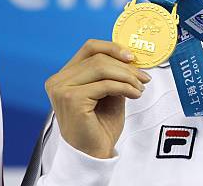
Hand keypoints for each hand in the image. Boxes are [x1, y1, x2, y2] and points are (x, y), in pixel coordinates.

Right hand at [45, 39, 151, 157]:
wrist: (94, 154)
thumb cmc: (99, 125)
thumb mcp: (108, 92)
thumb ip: (113, 74)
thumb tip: (131, 57)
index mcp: (65, 75)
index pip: (89, 48)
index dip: (113, 48)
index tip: (133, 57)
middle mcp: (58, 80)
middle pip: (98, 58)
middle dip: (126, 66)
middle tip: (144, 77)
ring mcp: (62, 89)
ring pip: (102, 68)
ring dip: (127, 76)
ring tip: (140, 87)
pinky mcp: (72, 99)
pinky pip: (106, 85)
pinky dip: (125, 87)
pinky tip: (135, 94)